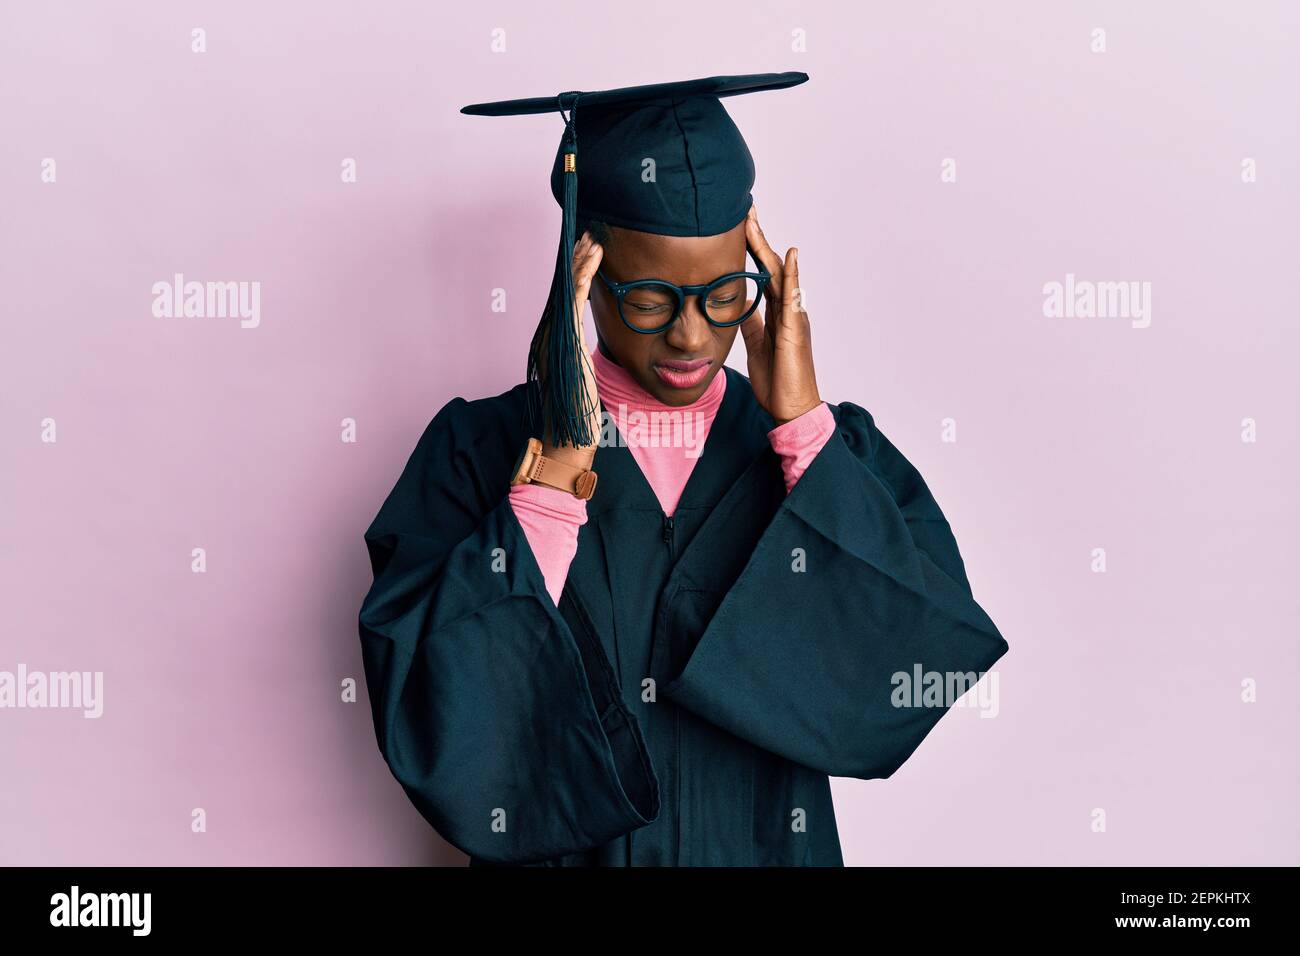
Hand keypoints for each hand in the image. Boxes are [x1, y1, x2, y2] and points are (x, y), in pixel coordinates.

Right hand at [539, 231, 602, 467]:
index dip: (576, 274)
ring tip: (593, 238)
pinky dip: (584, 276)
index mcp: (554, 342)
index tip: (587, 252)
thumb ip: (580, 359)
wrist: (568, 439)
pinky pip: (575, 300)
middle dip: (577, 260)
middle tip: (590, 234)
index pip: (566, 300)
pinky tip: (593, 258)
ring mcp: (555, 338)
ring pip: (569, 289)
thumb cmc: (577, 416)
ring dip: (581, 261)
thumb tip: (585, 352)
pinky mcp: (567, 340)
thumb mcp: (580, 379)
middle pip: (564, 288)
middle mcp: (550, 336)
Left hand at [740, 205, 822, 425]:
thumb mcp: (756, 344)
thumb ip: (750, 322)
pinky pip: (794, 296)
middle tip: (745, 210)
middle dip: (758, 238)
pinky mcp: (796, 329)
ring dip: (767, 247)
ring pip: (780, 274)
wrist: (790, 407)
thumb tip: (737, 303)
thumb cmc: (776, 380)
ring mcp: (794, 316)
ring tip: (754, 222)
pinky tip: (790, 254)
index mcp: (777, 313)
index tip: (740, 226)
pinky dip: (793, 274)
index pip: (763, 274)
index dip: (752, 250)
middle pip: (772, 266)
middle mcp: (788, 309)